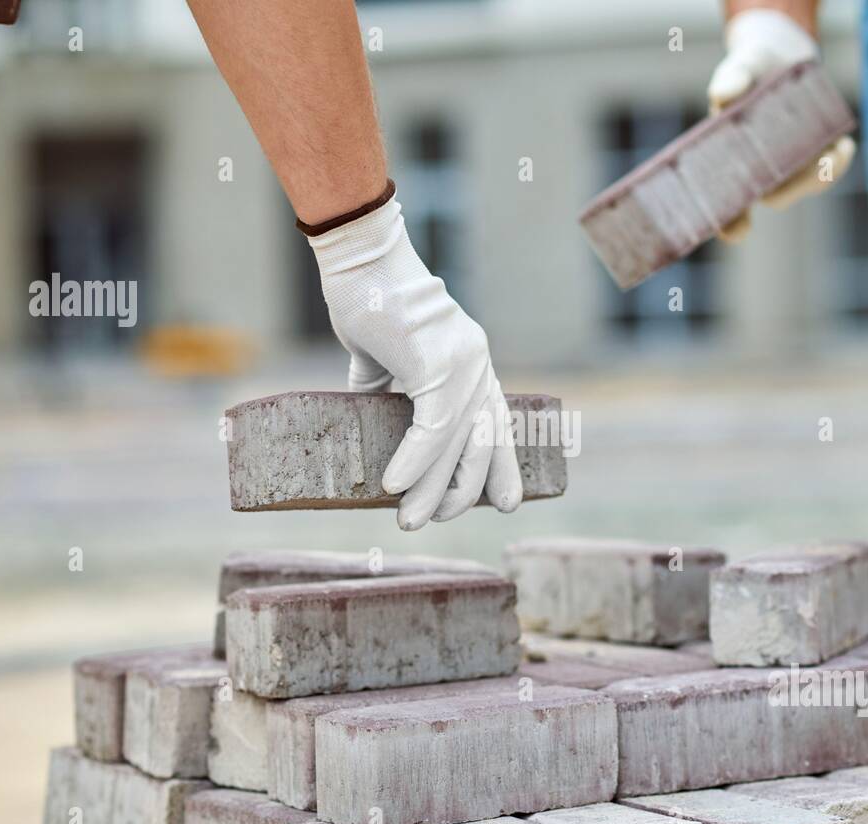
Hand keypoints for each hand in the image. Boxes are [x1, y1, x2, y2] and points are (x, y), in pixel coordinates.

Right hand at [305, 194, 521, 530]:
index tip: (506, 502)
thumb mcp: (383, 355)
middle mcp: (478, 366)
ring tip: (410, 520)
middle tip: (439, 519)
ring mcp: (463, 366)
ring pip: (455, 445)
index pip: (498, 424)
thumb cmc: (367, 298)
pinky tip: (395, 486)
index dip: (504, 466)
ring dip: (431, 488)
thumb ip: (385, 385)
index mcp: (472, 363)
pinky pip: (431, 429)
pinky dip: (414, 462)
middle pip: (482, 444)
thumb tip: (366, 413)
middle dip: (464, 490)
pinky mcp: (438, 367)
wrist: (361, 258)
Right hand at [707, 8, 854, 241]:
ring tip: (837, 149)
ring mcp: (785, 171)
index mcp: (727, 164)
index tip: (739, 232)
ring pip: (803, 187)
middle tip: (816, 160)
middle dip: (795, 186)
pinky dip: (836, 164)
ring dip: (822, 175)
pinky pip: (824, 175)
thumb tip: (723, 95)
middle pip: (774, 198)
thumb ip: (731, 79)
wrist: (779, 60)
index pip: (725, 205)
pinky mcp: (810, 160)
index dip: (729, 224)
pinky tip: (843, 145)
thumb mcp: (740, 66)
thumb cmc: (750, 70)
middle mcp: (756, 174)